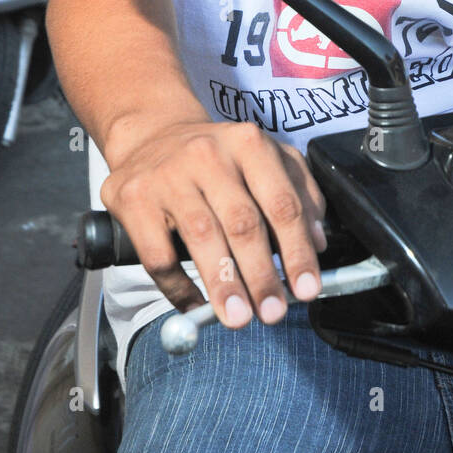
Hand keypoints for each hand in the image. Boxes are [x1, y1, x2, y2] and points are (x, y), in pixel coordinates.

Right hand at [100, 119, 327, 329]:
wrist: (151, 135)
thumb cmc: (217, 158)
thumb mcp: (263, 158)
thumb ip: (298, 193)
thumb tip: (318, 243)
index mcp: (248, 143)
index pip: (281, 202)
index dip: (297, 250)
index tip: (307, 288)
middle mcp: (208, 154)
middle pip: (242, 222)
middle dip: (262, 275)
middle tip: (273, 312)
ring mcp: (168, 175)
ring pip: (201, 238)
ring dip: (224, 285)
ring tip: (238, 317)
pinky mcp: (133, 198)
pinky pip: (159, 255)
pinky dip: (178, 288)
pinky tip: (196, 306)